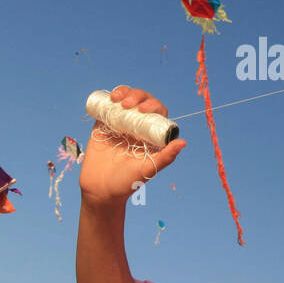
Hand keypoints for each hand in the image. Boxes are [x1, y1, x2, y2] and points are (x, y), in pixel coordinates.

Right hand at [78, 86, 186, 205]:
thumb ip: (166, 157)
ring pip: (126, 100)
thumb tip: (184, 142)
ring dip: (125, 92)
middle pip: (141, 102)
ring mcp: (120, 124)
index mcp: (150, 136)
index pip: (156, 113)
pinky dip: (109, 98)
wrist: (99, 190)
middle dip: (137, 96)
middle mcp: (137, 128)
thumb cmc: (127, 183)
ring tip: (117, 98)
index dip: (152, 105)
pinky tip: (110, 97)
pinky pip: (108, 107)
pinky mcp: (103, 125)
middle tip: (128, 104)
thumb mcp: (149, 169)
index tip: (143, 109)